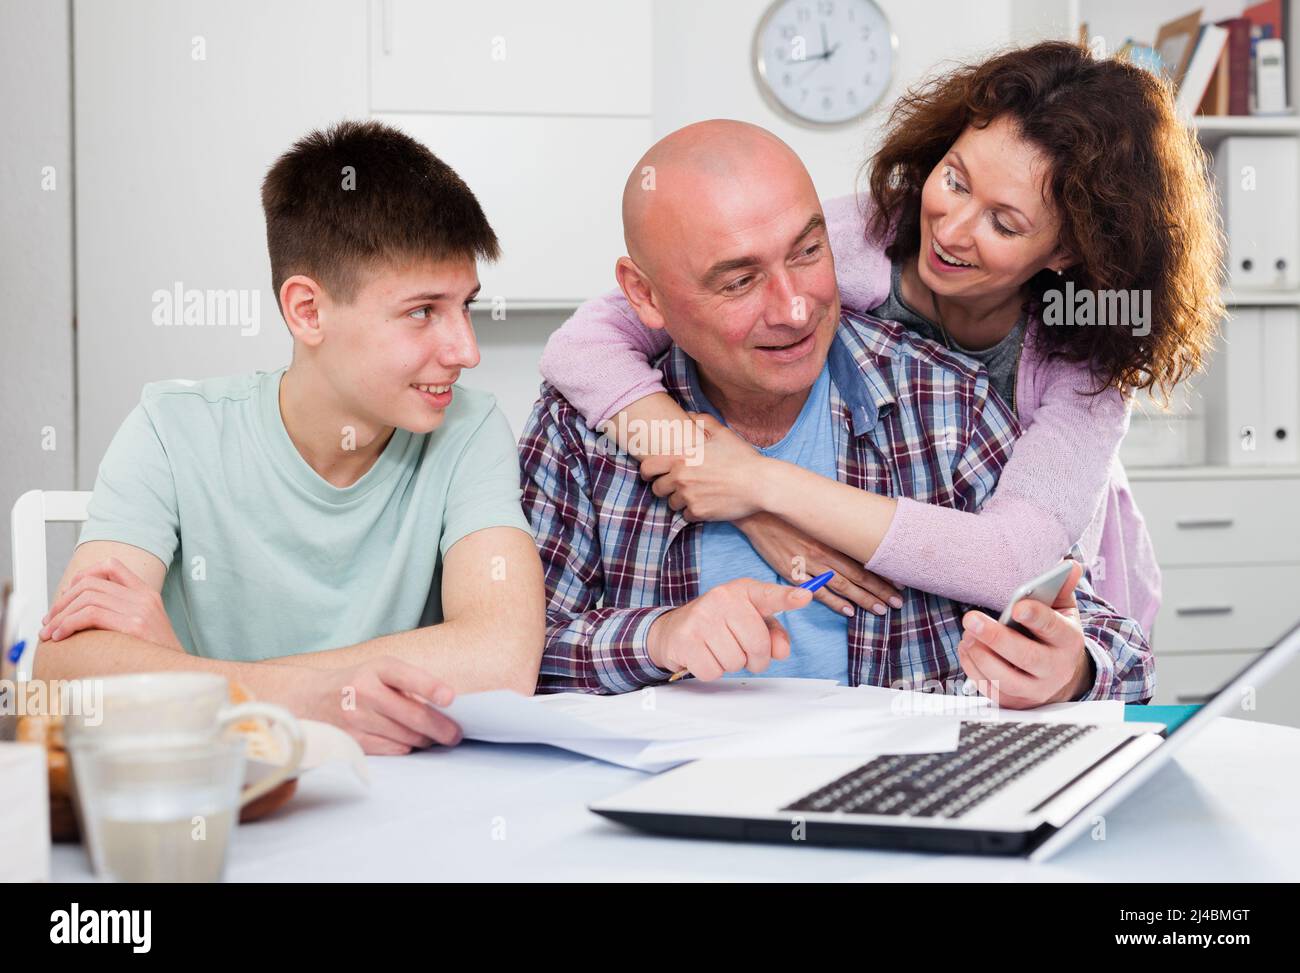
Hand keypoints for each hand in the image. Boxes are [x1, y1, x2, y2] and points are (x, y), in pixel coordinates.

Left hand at [39, 557, 182, 650]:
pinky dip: (68, 624)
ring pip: (86, 599)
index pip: (111, 565)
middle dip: (62, 601)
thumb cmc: (155, 656)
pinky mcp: (134, 626)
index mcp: (147, 593)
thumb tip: (82, 612)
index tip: (68, 595)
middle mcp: (144, 597)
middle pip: (91, 584)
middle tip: (50, 620)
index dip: (83, 575)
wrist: (178, 674)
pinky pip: (90, 615)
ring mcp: (140, 610)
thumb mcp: (145, 626)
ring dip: (60, 616)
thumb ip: (122, 612)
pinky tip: (61, 636)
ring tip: (51, 633)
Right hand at [293, 656, 462, 755]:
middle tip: (455, 734)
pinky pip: (391, 749)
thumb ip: (408, 683)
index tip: (450, 698)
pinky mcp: (352, 740)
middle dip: (441, 728)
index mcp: (377, 668)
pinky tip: (411, 742)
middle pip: (412, 716)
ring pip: (405, 736)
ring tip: (434, 738)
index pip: (406, 676)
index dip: (430, 687)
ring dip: (425, 740)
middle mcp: (364, 691)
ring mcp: (356, 718)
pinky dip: (406, 747)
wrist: (311, 699)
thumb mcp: (380, 671)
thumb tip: (444, 708)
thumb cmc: (358, 682)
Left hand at [640, 413, 769, 520]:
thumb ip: (702, 421)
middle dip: (666, 489)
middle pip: (658, 490)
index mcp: (682, 458)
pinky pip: (686, 516)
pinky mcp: (699, 512)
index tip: (652, 475)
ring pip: (671, 504)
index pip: (647, 468)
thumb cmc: (742, 458)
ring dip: (679, 501)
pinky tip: (705, 504)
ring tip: (695, 495)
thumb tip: (689, 415)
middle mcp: (681, 478)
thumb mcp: (723, 433)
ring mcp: (689, 497)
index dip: (647, 473)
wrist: (760, 484)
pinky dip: (693, 512)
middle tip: (678, 487)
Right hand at [647, 578, 812, 680]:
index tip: (804, 597)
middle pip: (757, 644)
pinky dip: (712, 671)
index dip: (787, 598)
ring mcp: (701, 618)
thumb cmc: (720, 625)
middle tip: (741, 651)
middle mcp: (722, 598)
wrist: (673, 629)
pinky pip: (714, 671)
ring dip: (731, 664)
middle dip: (755, 658)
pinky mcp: (686, 639)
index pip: (768, 595)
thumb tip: (781, 651)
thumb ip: (773, 635)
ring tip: (718, 649)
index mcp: (743, 591)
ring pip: (736, 661)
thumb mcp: (749, 622)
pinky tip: (703, 655)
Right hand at [736, 512, 902, 616]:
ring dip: (863, 600)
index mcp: (832, 537)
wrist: (758, 510)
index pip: (864, 560)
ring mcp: (808, 565)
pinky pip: (817, 592)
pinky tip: (849, 611)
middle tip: (898, 603)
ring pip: (842, 586)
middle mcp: (824, 553)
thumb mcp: (818, 511)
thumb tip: (860, 531)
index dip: (883, 573)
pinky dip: (834, 602)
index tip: (900, 583)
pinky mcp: (792, 573)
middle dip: (880, 591)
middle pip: (858, 576)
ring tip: (880, 610)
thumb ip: (838, 524)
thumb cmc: (790, 508)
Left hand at [957, 561, 1094, 708]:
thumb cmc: (1054, 635)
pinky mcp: (1014, 701)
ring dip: (980, 655)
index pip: (1054, 629)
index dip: (1037, 618)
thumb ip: (1061, 588)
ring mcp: (1034, 689)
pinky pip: (990, 689)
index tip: (1017, 607)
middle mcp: (1054, 669)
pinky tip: (966, 648)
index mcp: (1068, 641)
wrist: (1058, 675)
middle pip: (1026, 657)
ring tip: (967, 634)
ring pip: (1005, 679)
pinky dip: (973, 668)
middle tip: (970, 618)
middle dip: (996, 638)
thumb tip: (1070, 565)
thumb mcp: (1062, 611)